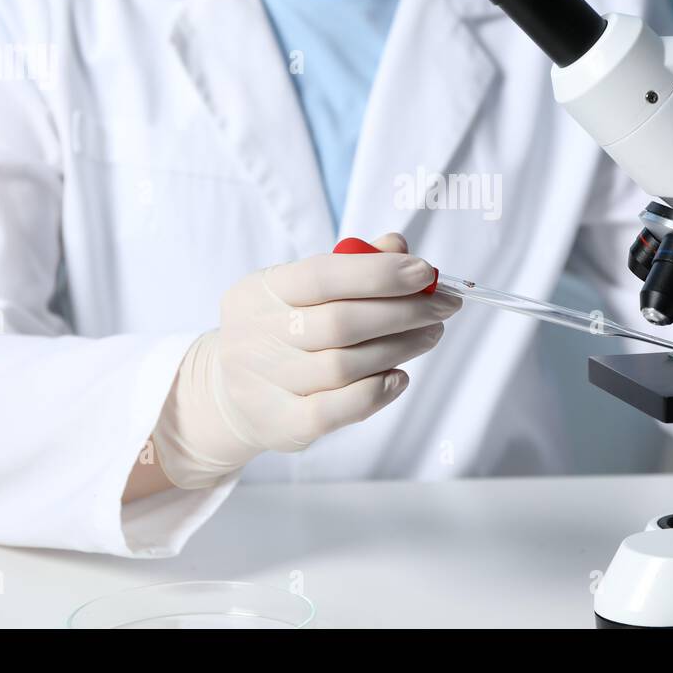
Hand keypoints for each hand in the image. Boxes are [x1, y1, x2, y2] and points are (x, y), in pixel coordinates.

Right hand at [151, 233, 459, 488]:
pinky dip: (376, 392)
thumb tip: (399, 248)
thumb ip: (351, 264)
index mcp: (259, 291)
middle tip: (443, 307)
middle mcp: (255, 336)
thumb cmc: (283, 329)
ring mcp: (264, 384)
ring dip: (400, 348)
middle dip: (404, 312)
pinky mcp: (281, 424)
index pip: (322, 275)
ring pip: (345, 366)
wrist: (229, 391)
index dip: (379, 272)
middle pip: (340, 323)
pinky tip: (399, 377)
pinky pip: (337, 410)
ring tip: (429, 335)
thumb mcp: (301, 290)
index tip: (426, 272)